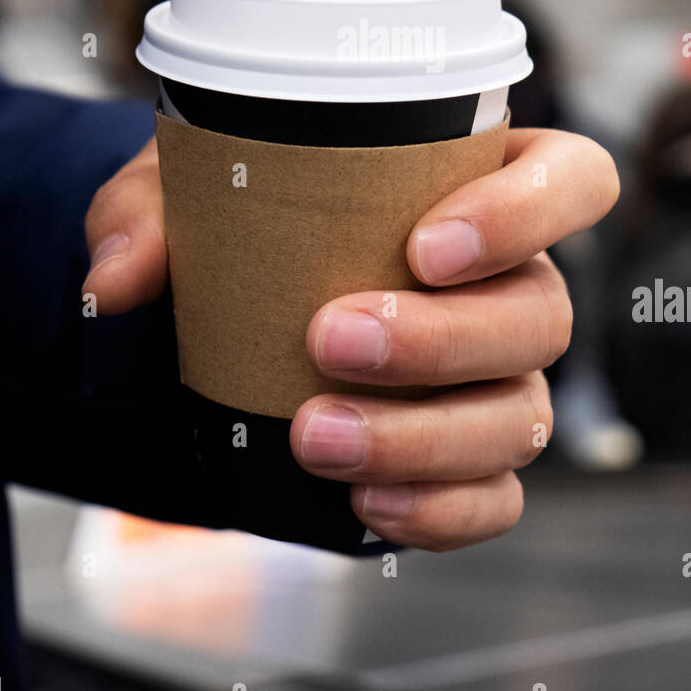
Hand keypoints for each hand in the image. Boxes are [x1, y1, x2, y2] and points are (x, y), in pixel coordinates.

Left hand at [84, 128, 618, 551]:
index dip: (532, 212)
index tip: (426, 245)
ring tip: (314, 435)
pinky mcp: (471, 461)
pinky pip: (495, 499)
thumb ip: (147, 214)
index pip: (574, 180)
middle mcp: (510, 284)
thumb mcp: (184, 192)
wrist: (222, 312)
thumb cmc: (240, 219)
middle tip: (330, 337)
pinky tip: (362, 503)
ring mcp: (501, 379)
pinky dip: (438, 510)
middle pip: (544, 313)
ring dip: (425, 436)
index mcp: (479, 185)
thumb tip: (117, 279)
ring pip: (522, 416)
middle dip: (443, 339)